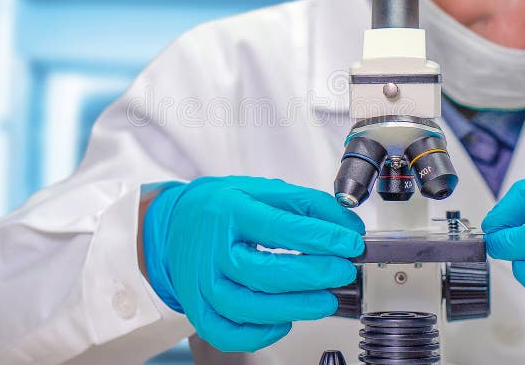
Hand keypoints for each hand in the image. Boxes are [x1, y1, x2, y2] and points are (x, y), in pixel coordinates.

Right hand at [144, 176, 363, 351]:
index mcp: (228, 211)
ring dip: (294, 307)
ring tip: (326, 300)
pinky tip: (284, 321)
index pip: (278, 227)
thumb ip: (308, 205)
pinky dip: (258, 334)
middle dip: (312, 275)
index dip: (320, 238)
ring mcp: (201, 283)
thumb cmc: (222, 208)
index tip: (350, 244)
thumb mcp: (262, 190)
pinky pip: (226, 332)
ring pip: (247, 307)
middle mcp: (211, 250)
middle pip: (262, 272)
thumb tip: (348, 227)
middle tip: (343, 271)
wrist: (175, 225)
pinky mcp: (197, 309)